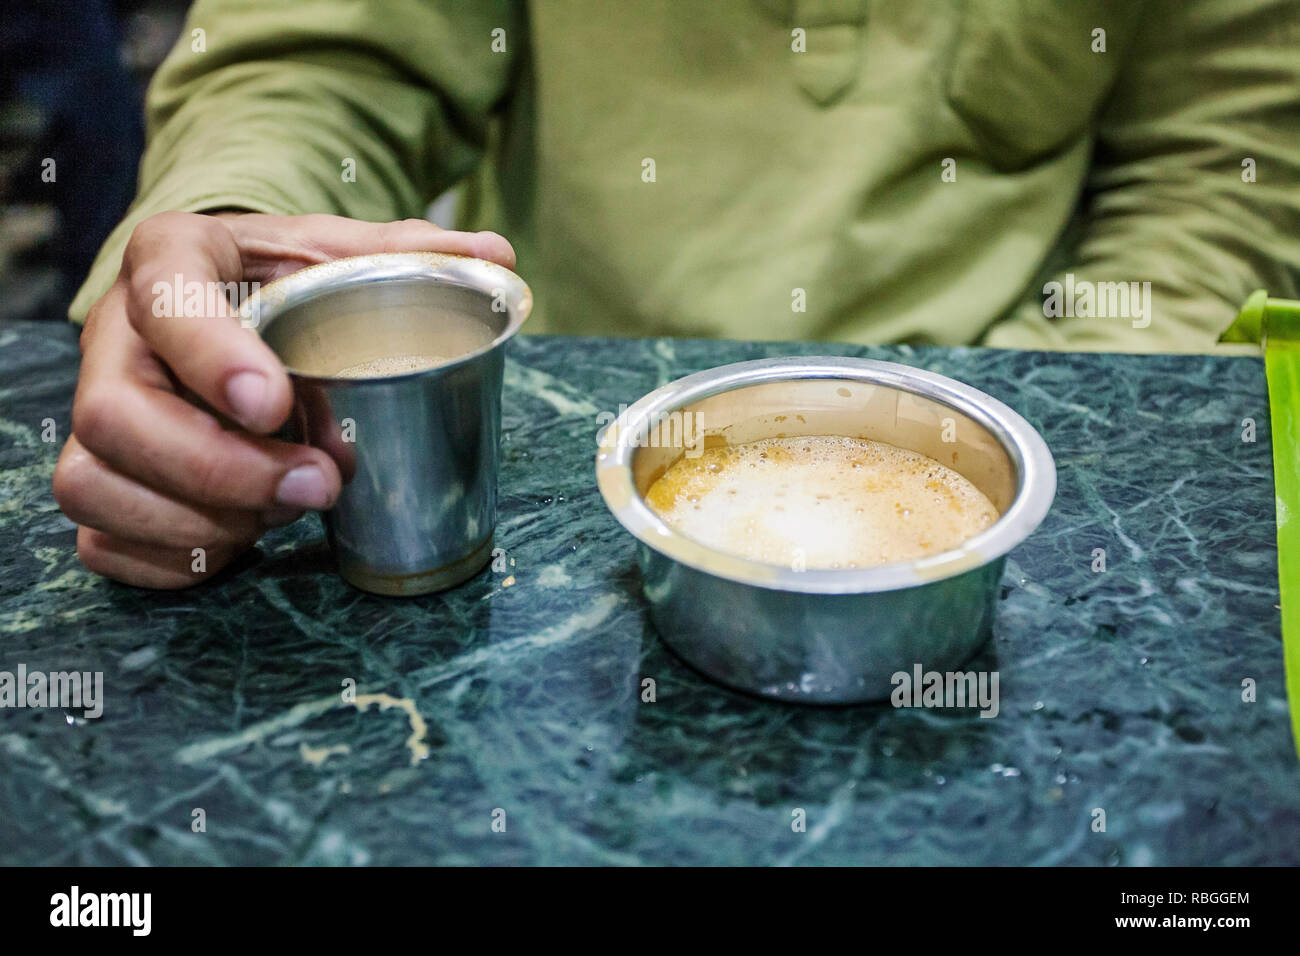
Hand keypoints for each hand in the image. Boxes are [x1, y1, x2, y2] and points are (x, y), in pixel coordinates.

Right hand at [53, 211, 515, 587]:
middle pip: (116, 416)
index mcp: (173, 262)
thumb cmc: (282, 280)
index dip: (211, 356)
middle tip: (318, 486)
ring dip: (200, 520)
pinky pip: (102, 540)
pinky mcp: (99, 473)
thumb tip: (498, 259)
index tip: (276, 403)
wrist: (223, 303)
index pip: (166, 298)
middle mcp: (116, 338)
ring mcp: (100, 411)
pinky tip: (241, 541)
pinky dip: (174, 558)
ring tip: (286, 514)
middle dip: (220, 470)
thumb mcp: (336, 251)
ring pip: (96, 483)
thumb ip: (409, 253)